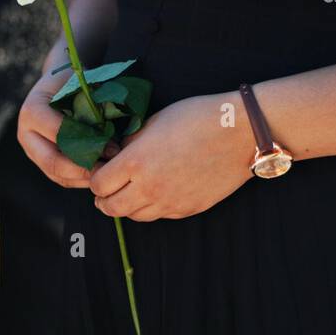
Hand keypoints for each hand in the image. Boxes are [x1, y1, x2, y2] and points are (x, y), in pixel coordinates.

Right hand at [17, 68, 116, 188]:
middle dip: (83, 169)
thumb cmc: (73, 81)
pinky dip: (79, 179)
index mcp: (32, 110)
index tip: (113, 148)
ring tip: (106, 174)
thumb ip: (92, 107)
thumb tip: (113, 138)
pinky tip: (98, 175)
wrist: (57, 82)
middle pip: (52, 161)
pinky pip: (59, 177)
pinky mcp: (40, 160)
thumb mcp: (82, 86)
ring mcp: (31, 149)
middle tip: (108, 170)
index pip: (60, 134)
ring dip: (83, 178)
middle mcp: (26, 133)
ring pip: (56, 174)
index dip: (88, 144)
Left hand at [89, 92, 252, 220]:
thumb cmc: (197, 118)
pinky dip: (153, 207)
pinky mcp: (189, 209)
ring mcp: (171, 202)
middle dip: (104, 199)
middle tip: (107, 187)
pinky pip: (161, 215)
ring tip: (132, 189)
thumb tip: (115, 155)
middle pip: (111, 208)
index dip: (95, 178)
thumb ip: (130, 144)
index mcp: (136, 162)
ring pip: (135, 216)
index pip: (98, 185)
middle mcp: (150, 187)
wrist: (240, 132)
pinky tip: (158, 191)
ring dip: (128, 205)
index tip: (100, 170)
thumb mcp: (153, 122)